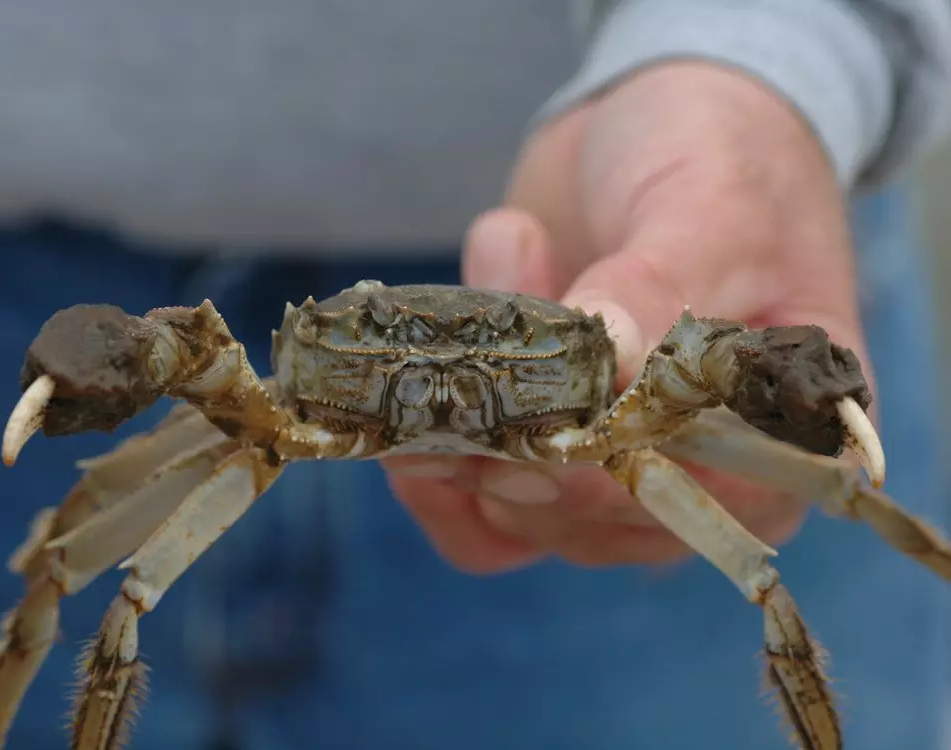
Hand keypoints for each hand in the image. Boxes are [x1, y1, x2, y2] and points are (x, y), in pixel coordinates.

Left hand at [383, 62, 874, 572]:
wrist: (650, 125)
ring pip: (515, 511)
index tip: (524, 403)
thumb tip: (610, 364)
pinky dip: (431, 482)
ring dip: (467, 423)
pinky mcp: (539, 452)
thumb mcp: (711, 208)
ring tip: (487, 292)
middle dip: (512, 434)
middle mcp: (696, 476)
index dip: (591, 472)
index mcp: (774, 438)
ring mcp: (607, 471)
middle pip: (583, 517)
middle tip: (484, 333)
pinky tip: (413, 404)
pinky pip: (476, 520)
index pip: (682, 502)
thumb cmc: (721, 158)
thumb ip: (659, 291)